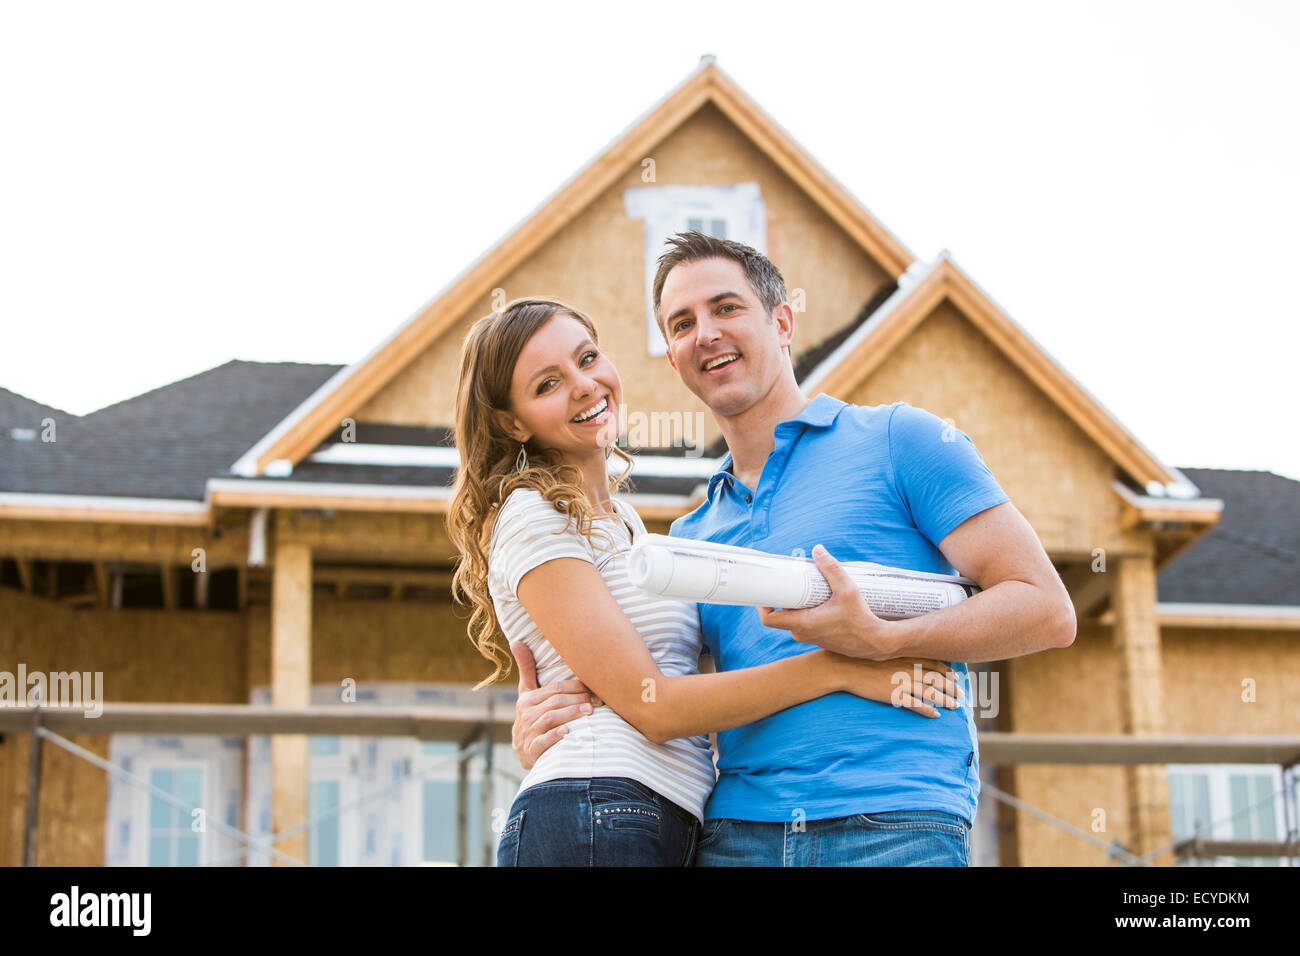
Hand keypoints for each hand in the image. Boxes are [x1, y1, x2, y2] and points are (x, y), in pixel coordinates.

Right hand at [509, 640, 602, 770]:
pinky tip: (568, 732)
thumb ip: (526, 669)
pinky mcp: (532, 750)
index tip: (594, 687)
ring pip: (552, 718)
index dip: (576, 686)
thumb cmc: (531, 716)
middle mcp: (526, 714)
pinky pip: (544, 741)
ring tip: (590, 711)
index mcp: (527, 699)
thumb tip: (517, 641)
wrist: (524, 751)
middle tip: (598, 700)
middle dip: (579, 699)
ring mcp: (529, 732)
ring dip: (571, 713)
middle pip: (556, 702)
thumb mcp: (526, 694)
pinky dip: (556, 736)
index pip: (555, 688)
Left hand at [758, 544, 899, 660]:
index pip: (768, 619)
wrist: (876, 643)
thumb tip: (817, 549)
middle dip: (783, 597)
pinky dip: (805, 611)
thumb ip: (832, 568)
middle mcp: (802, 633)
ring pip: (792, 618)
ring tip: (806, 587)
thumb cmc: (861, 619)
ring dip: (795, 604)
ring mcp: (809, 638)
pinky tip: (816, 599)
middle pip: (780, 614)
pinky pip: (803, 623)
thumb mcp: (848, 590)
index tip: (765, 589)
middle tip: (789, 580)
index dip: (761, 604)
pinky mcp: (818, 638)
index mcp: (803, 624)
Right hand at [830, 652, 963, 717]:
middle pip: (937, 678)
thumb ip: (896, 653)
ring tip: (955, 706)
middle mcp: (907, 667)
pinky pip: (916, 704)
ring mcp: (901, 681)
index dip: (947, 670)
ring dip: (946, 699)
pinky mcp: (894, 695)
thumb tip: (904, 655)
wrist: (843, 666)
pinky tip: (936, 715)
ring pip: (931, 692)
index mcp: (905, 656)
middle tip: (961, 694)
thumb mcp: (881, 651)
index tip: (956, 676)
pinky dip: (928, 710)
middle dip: (951, 686)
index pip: (933, 663)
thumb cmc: (860, 657)